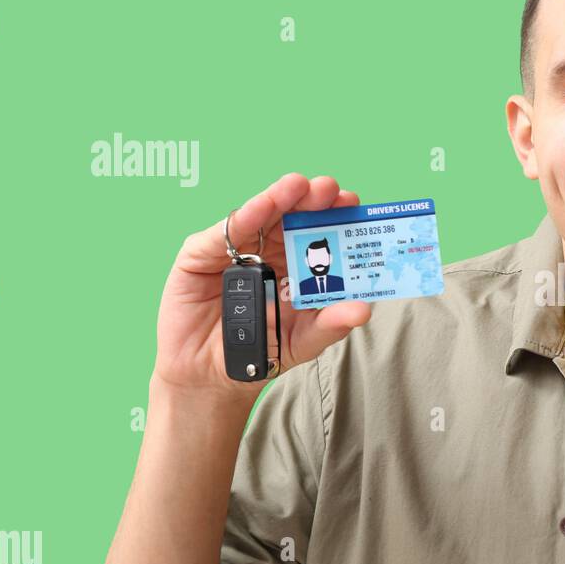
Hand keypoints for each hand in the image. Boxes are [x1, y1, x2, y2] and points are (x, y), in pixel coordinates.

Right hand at [151, 173, 371, 401]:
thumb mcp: (303, 341)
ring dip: (279, 198)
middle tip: (330, 189)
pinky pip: (225, 233)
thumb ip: (331, 324)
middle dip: (311, 200)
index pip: (317, 234)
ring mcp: (233, 250)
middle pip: (290, 217)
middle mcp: (265, 251)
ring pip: (259, 216)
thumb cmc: (259, 353)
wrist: (210, 378)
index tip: (352, 206)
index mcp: (294, 265)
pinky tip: (264, 206)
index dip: (334, 217)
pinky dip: (245, 217)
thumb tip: (365, 310)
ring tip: (299, 185)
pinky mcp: (200, 255)